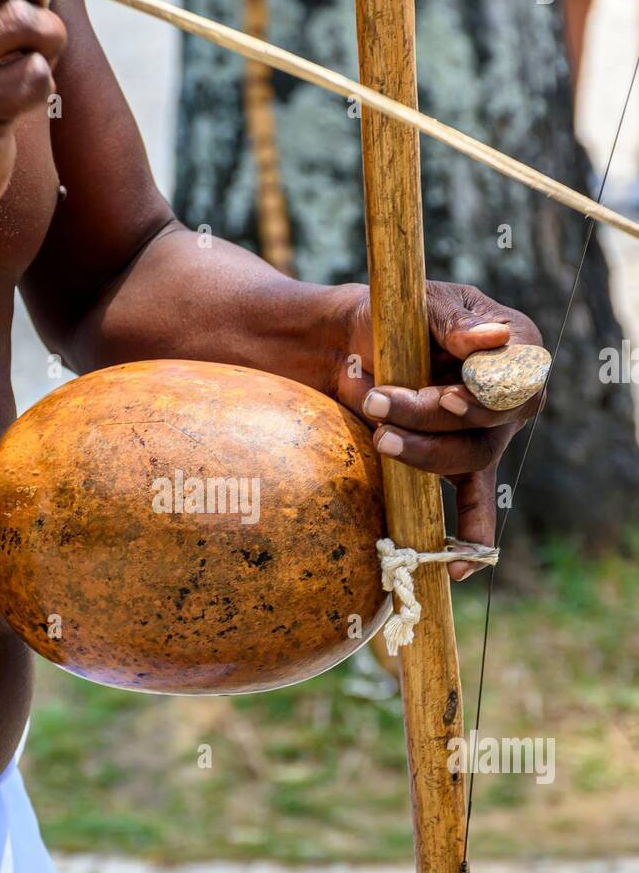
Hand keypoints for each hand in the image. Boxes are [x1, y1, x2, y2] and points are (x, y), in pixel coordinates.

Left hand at [338, 282, 543, 576]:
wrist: (355, 343)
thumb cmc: (396, 312)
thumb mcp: (423, 303)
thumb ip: (453, 321)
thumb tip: (489, 338)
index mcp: (516, 348)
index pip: (516, 380)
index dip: (485, 395)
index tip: (446, 397)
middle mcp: (511, 397)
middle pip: (486, 424)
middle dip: (429, 418)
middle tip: (379, 402)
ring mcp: (488, 435)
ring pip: (469, 459)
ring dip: (421, 452)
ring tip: (380, 436)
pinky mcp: (459, 464)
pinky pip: (474, 504)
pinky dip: (469, 534)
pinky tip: (458, 569)